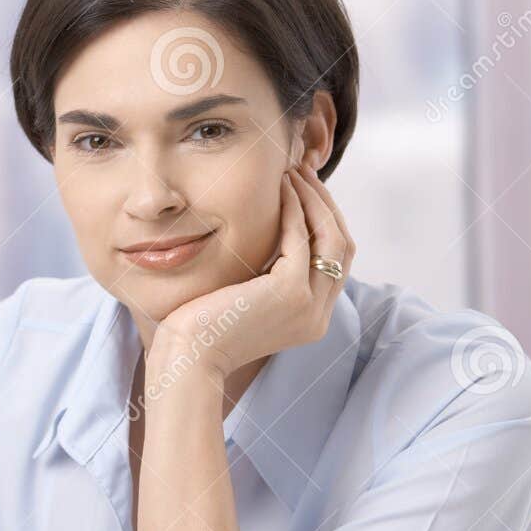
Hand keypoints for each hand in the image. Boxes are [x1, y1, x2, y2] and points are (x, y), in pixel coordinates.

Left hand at [151, 163, 355, 382]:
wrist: (188, 358)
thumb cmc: (204, 330)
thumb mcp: (247, 299)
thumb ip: (267, 275)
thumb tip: (275, 234)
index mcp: (311, 319)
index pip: (335, 262)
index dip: (326, 221)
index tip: (305, 190)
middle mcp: (318, 315)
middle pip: (342, 246)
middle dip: (326, 204)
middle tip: (304, 172)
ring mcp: (309, 306)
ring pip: (332, 239)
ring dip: (314, 200)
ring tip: (293, 172)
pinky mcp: (291, 293)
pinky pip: (301, 239)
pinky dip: (294, 209)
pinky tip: (279, 189)